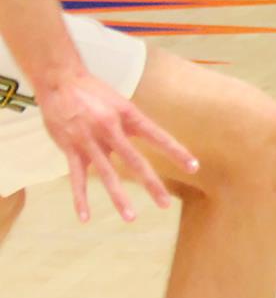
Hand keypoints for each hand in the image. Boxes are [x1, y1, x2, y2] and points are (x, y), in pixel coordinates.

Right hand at [37, 74, 196, 223]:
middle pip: (135, 161)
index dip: (176, 152)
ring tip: (131, 217)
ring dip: (119, 198)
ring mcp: (89, 140)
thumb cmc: (94, 91)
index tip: (194, 167)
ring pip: (107, 174)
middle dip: (151, 184)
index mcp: (128, 115)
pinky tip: (85, 217)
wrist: (59, 81)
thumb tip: (148, 140)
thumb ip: (133, 124)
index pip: (158, 136)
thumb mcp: (121, 102)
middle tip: (165, 204)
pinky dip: (80, 199)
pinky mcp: (70, 148)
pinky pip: (77, 178)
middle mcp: (111, 129)